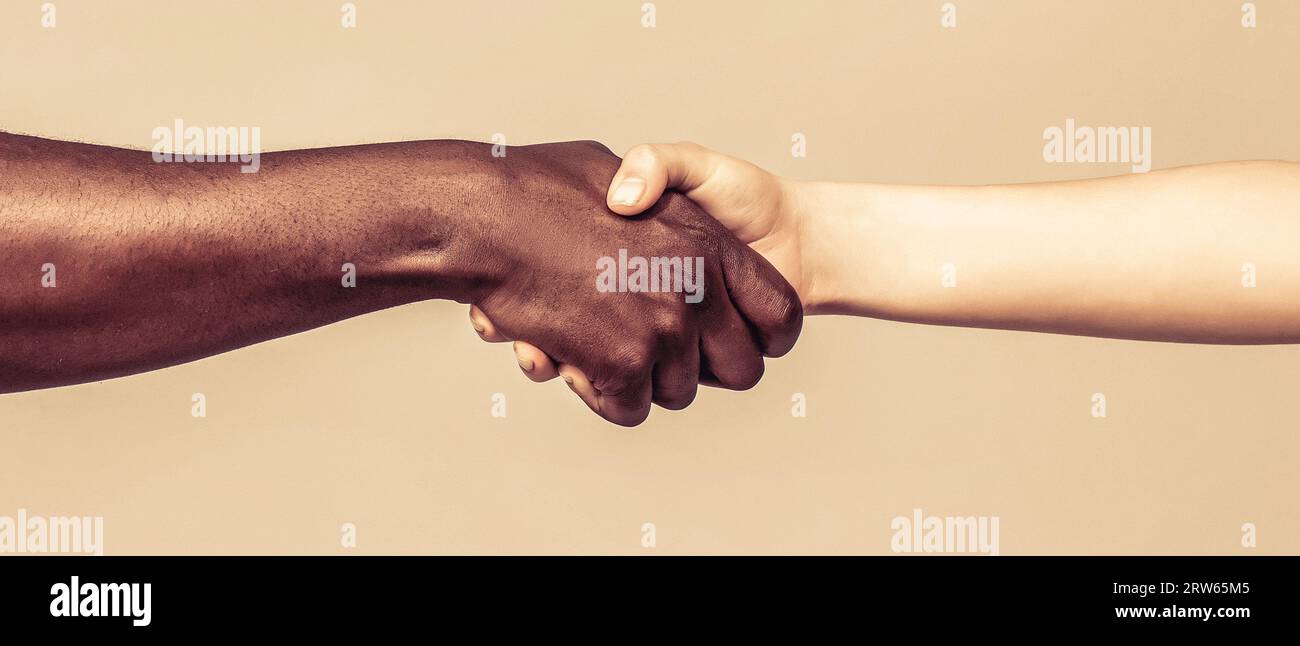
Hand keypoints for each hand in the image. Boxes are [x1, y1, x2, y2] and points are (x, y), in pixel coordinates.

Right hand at [462, 141, 800, 425]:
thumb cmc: (547, 182)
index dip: (765, 337)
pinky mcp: (621, 364)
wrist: (489, 211)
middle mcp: (699, 289)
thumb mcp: (621, 168)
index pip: (778, 314)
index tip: (737, 340)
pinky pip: (631, 408)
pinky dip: (603, 395)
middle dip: (704, 370)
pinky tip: (570, 359)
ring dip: (642, 379)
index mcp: (711, 243)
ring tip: (600, 342)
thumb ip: (666, 195)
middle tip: (661, 351)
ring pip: (678, 393)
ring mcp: (662, 330)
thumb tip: (667, 219)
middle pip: (740, 370)